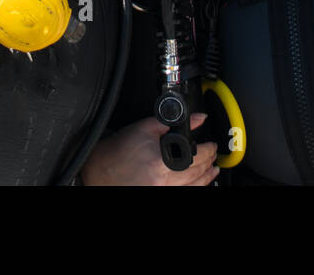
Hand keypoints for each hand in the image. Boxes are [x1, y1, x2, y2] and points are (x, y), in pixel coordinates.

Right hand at [80, 113, 219, 185]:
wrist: (99, 169)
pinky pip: (183, 193)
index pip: (196, 157)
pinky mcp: (158, 195)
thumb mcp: (145, 127)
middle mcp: (161, 181)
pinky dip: (194, 187)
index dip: (208, 150)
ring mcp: (160, 192)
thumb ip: (173, 121)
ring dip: (206, 178)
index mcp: (160, 161)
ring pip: (193, 187)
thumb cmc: (119, 150)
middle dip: (209, 163)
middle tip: (214, 155)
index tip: (211, 145)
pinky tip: (198, 182)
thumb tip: (198, 118)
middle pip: (196, 174)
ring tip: (212, 170)